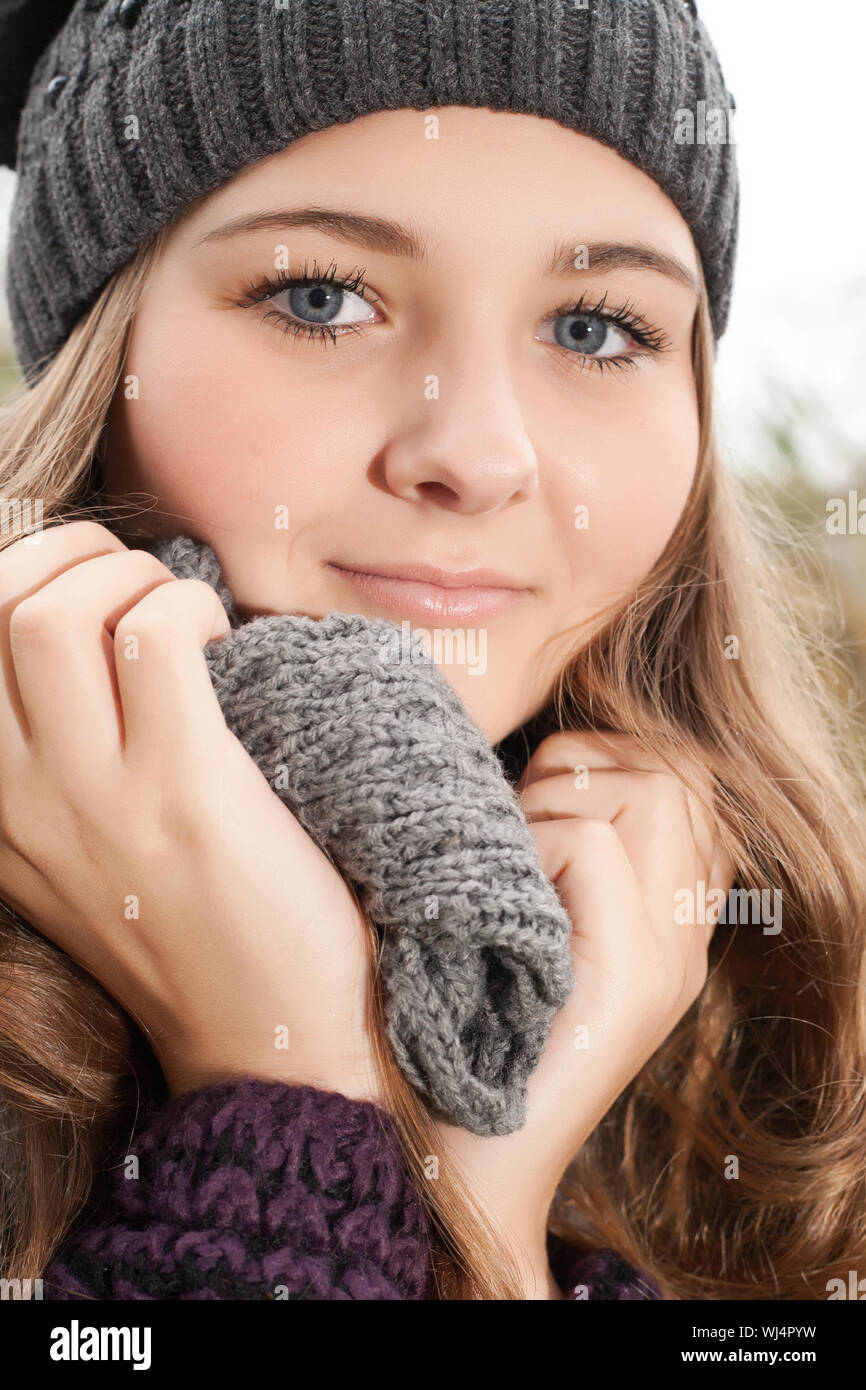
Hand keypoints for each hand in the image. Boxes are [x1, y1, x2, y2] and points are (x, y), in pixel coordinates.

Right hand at [0, 522, 380, 1101]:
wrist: (272, 1037)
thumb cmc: (194, 929)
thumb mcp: (79, 856)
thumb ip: (50, 767)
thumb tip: (79, 629)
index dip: (16, 575)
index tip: (85, 582)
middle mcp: (16, 801)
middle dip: (68, 554)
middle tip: (137, 582)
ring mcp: (93, 799)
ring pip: (48, 612)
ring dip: (126, 576)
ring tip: (180, 612)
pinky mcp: (183, 792)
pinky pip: (153, 636)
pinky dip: (189, 607)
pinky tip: (225, 640)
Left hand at [433, 729, 735, 1296]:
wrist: (466, 1165)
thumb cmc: (462, 1027)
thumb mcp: (522, 923)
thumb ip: (552, 854)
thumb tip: (540, 765)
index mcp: (667, 925)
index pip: (690, 785)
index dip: (609, 758)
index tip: (533, 801)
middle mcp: (684, 937)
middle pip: (681, 770)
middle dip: (583, 762)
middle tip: (514, 819)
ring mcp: (668, 958)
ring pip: (651, 788)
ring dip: (553, 801)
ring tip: (506, 862)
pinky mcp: (630, 978)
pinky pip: (590, 842)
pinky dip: (530, 846)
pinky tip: (496, 903)